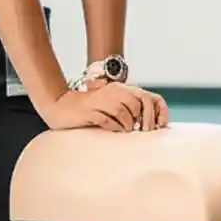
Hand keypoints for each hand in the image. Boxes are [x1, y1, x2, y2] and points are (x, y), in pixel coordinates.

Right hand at [40, 82, 168, 132]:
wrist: (62, 106)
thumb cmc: (89, 109)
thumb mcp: (111, 104)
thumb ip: (128, 108)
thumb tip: (150, 123)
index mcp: (120, 88)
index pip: (146, 96)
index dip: (156, 111)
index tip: (158, 126)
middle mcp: (112, 91)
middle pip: (136, 103)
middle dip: (142, 120)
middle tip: (141, 131)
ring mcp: (100, 100)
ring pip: (123, 112)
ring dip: (127, 125)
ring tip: (126, 131)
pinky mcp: (89, 111)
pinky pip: (107, 120)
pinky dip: (113, 127)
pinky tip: (113, 130)